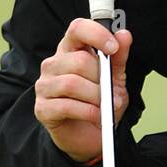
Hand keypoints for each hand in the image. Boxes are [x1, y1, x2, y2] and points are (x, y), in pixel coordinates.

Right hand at [34, 17, 132, 163]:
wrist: (90, 137)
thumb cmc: (99, 103)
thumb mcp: (115, 79)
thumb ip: (118, 57)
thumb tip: (124, 35)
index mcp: (71, 50)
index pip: (77, 29)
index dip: (96, 34)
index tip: (113, 47)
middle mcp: (54, 64)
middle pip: (79, 61)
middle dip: (102, 79)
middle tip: (114, 94)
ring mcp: (45, 86)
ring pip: (72, 84)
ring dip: (96, 98)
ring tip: (107, 107)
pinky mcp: (42, 108)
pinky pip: (66, 106)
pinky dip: (88, 112)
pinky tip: (97, 117)